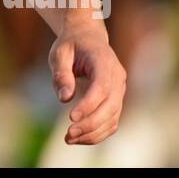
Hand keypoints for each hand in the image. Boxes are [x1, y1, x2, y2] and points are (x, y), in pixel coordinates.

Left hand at [48, 21, 126, 144]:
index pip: (102, 87)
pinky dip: (98, 133)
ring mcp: (119, 90)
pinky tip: (79, 138)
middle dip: (90, 124)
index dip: (89, 104)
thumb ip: (62, 74)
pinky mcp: (116, 101)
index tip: (71, 117)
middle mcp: (117, 77)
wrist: (87, 38)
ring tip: (69, 139)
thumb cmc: (71, 45)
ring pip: (113, 118)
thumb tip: (65, 99)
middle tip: (68, 134)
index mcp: (104, 61)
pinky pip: (111, 121)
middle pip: (111, 106)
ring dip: (93, 132)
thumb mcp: (59, 53)